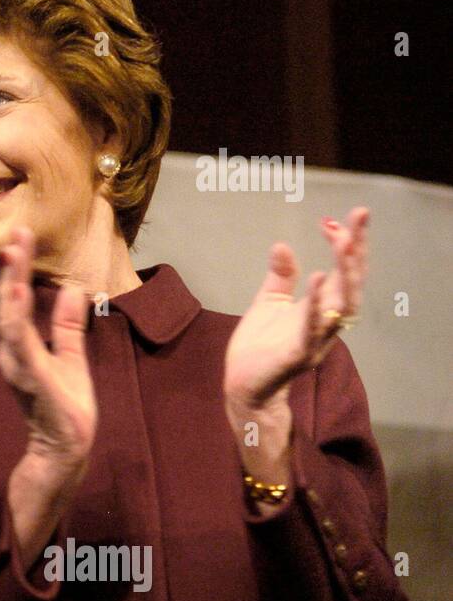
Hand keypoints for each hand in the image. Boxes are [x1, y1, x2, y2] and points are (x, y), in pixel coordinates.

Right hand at [0, 226, 96, 471]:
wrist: (66, 449)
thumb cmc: (66, 406)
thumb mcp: (71, 357)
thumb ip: (68, 326)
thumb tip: (74, 291)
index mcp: (21, 346)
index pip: (18, 300)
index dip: (19, 269)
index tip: (23, 237)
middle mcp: (12, 352)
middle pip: (9, 303)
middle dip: (12, 269)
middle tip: (17, 235)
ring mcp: (19, 365)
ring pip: (10, 318)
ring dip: (11, 287)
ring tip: (14, 257)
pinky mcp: (32, 378)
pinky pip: (22, 344)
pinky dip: (17, 319)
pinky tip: (17, 297)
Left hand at [224, 207, 369, 420]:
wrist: (243, 384)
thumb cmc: (260, 346)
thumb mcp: (269, 302)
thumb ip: (281, 276)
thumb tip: (281, 244)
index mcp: (321, 307)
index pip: (343, 271)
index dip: (349, 244)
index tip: (347, 216)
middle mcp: (326, 322)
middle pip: (351, 283)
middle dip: (355, 251)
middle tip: (357, 219)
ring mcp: (316, 338)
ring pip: (342, 305)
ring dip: (345, 274)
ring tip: (344, 243)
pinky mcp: (298, 354)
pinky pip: (312, 327)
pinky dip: (316, 304)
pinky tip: (317, 278)